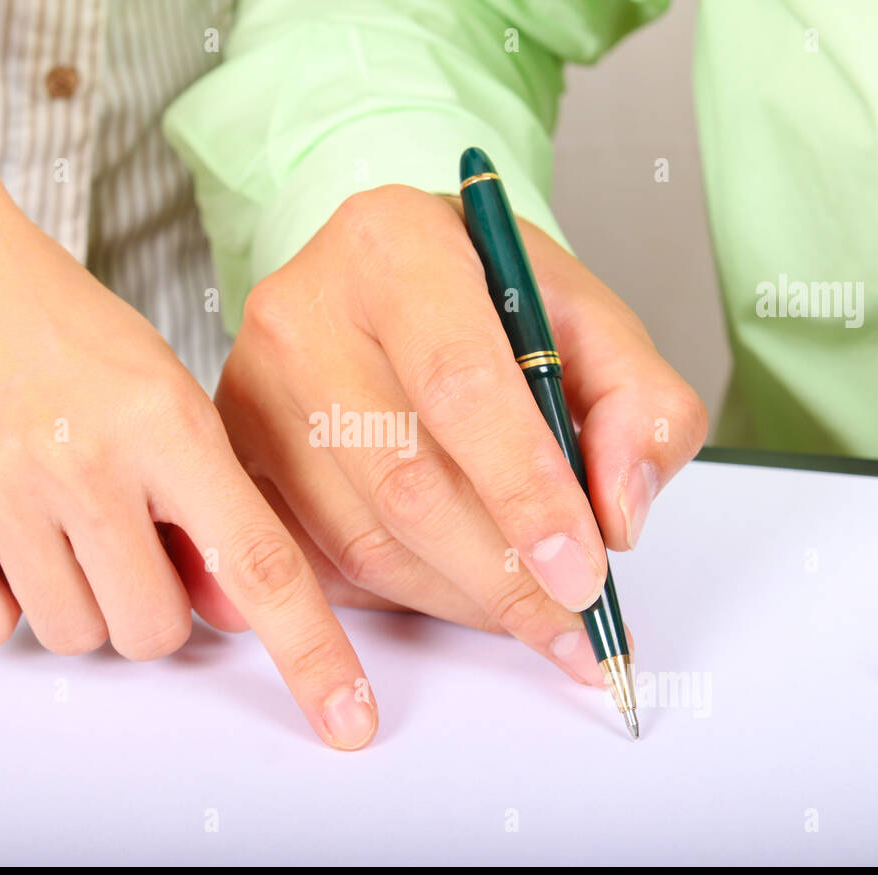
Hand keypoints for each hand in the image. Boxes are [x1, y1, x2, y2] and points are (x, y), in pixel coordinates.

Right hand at [0, 201, 378, 750]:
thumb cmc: (57, 324)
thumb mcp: (160, 390)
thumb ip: (204, 501)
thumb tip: (231, 610)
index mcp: (165, 423)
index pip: (261, 564)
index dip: (311, 654)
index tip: (348, 720)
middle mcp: (86, 461)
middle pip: (156, 632)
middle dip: (152, 605)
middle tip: (124, 539)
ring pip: (75, 637)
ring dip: (78, 601)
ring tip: (55, 518)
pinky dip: (2, 600)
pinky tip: (1, 529)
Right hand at [214, 185, 706, 684]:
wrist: (387, 283)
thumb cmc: (484, 299)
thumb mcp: (590, 320)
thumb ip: (640, 405)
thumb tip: (617, 516)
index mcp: (395, 246)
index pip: (459, 383)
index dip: (524, 490)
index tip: (582, 569)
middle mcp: (303, 312)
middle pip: (405, 481)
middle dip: (503, 576)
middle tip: (575, 625)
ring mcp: (252, 390)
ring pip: (362, 539)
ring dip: (462, 599)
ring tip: (535, 617)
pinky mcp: (236, 457)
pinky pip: (321, 562)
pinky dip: (404, 597)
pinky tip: (462, 593)